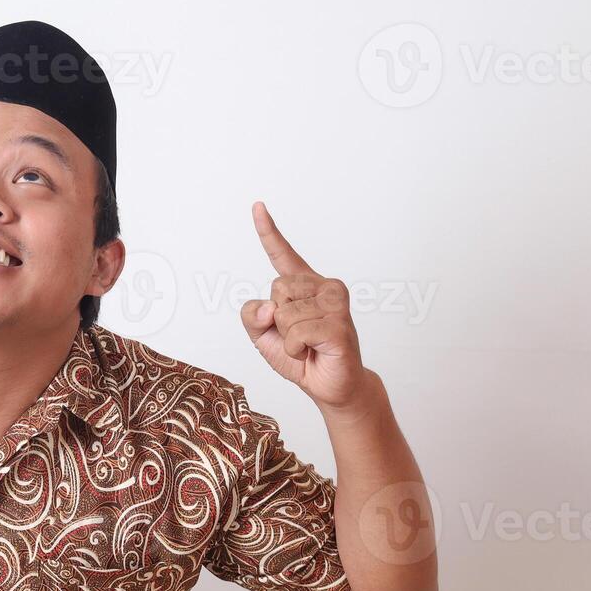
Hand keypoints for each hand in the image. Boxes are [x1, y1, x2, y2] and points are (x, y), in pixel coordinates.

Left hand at [239, 201, 369, 410]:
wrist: (327, 386)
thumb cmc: (299, 356)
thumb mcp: (262, 336)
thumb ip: (251, 316)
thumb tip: (268, 307)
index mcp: (303, 285)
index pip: (281, 253)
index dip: (268, 230)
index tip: (257, 205)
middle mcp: (323, 286)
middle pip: (276, 289)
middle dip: (277, 320)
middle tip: (298, 336)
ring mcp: (335, 303)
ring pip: (285, 313)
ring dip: (287, 338)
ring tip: (308, 345)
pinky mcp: (339, 324)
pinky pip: (296, 332)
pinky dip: (295, 348)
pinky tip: (311, 352)